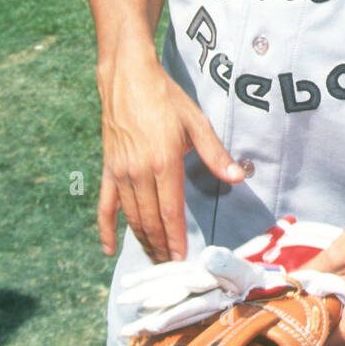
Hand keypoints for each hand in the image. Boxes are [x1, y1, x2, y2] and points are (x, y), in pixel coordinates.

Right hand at [97, 49, 244, 263]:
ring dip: (142, 240)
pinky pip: (105, 205)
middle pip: (150, 220)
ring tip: (153, 259)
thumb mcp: (196, 123)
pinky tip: (109, 248)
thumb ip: (216, 154)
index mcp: (164, 162)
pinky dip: (106, 229)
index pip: (170, 212)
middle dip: (161, 247)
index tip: (182, 260)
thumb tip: (239, 176)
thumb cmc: (165, 98)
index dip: (176, 238)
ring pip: (131, 216)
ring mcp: (121, 171)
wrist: (128, 78)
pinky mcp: (108, 168)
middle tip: (170, 267)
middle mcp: (139, 172)